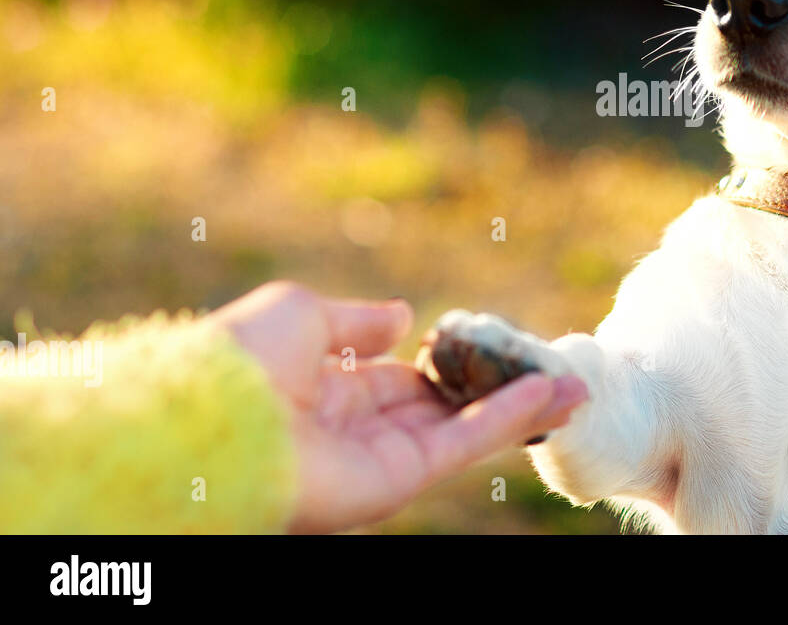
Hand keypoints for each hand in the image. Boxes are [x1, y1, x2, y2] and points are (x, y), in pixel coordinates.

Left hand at [203, 281, 587, 533]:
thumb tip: (406, 316)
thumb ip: (359, 320)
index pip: (401, 379)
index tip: (492, 347)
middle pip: (443, 409)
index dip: (449, 363)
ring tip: (573, 384)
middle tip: (551, 369)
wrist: (207, 417)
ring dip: (520, 406)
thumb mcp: (302, 313)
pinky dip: (507, 419)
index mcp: (326, 388)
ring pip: (464, 430)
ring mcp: (377, 459)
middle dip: (497, 390)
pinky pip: (461, 446)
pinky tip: (547, 393)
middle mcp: (355, 429)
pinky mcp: (393, 482)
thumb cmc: (242, 357)